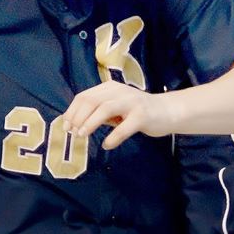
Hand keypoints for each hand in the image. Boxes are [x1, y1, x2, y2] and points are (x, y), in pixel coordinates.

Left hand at [61, 81, 176, 149]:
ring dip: (90, 123)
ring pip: (104, 109)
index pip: (84, 96)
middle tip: (73, 132)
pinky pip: (123, 128)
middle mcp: (119, 92)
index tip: (66, 126)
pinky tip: (107, 145)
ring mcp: (131, 103)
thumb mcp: (116, 106)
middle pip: (91, 101)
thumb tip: (74, 124)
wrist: (167, 111)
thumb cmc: (138, 111)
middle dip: (77, 117)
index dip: (72, 111)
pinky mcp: (142, 116)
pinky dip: (112, 138)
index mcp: (110, 88)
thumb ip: (98, 111)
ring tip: (83, 135)